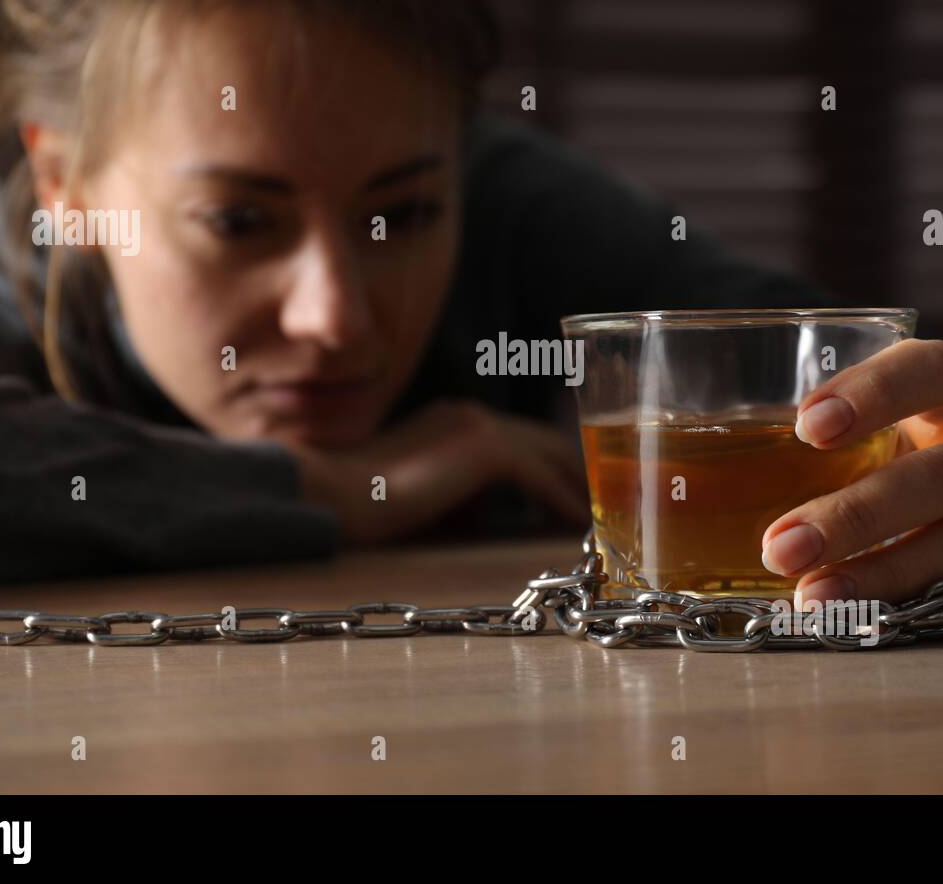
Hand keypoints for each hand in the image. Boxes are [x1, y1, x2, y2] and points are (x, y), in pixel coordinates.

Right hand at [296, 399, 590, 542]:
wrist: (334, 495)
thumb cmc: (366, 506)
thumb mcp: (425, 495)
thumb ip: (463, 498)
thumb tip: (494, 517)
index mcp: (457, 420)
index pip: (526, 441)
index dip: (560, 467)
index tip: (581, 496)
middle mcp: (474, 415)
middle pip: (551, 442)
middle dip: (583, 473)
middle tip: (608, 507)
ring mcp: (481, 427)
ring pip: (555, 455)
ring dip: (583, 488)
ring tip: (605, 519)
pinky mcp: (485, 451)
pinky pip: (542, 480)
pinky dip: (564, 503)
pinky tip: (577, 527)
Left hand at [760, 339, 942, 610]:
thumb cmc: (924, 468)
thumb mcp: (887, 442)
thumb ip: (813, 452)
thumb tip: (672, 486)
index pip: (930, 369)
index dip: (872, 393)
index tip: (806, 427)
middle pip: (937, 474)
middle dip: (853, 516)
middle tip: (781, 547)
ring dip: (882, 575)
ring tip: (812, 598)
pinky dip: (935, 608)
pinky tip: (879, 624)